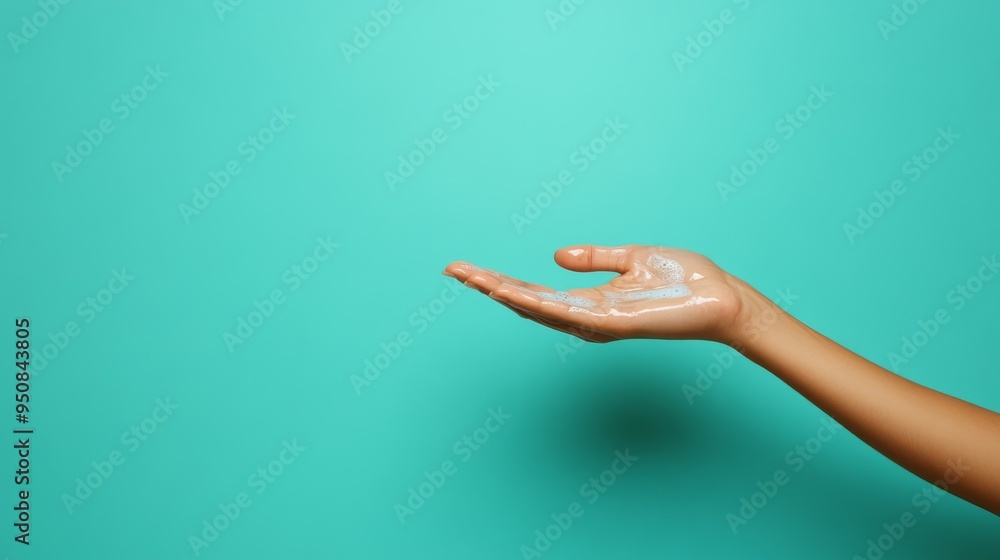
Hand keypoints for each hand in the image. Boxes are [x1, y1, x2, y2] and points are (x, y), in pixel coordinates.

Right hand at [443, 245, 747, 342]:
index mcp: (589, 301)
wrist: (722, 297)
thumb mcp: (632, 258)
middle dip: (488, 286)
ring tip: (472, 278)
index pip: (534, 291)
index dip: (499, 281)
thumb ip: (595, 259)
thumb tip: (555, 257)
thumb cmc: (684, 280)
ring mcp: (596, 324)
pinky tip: (510, 292)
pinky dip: (535, 303)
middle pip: (526, 302)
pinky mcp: (612, 324)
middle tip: (453, 269)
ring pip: (538, 309)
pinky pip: (566, 314)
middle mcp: (586, 317)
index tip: (467, 268)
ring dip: (503, 293)